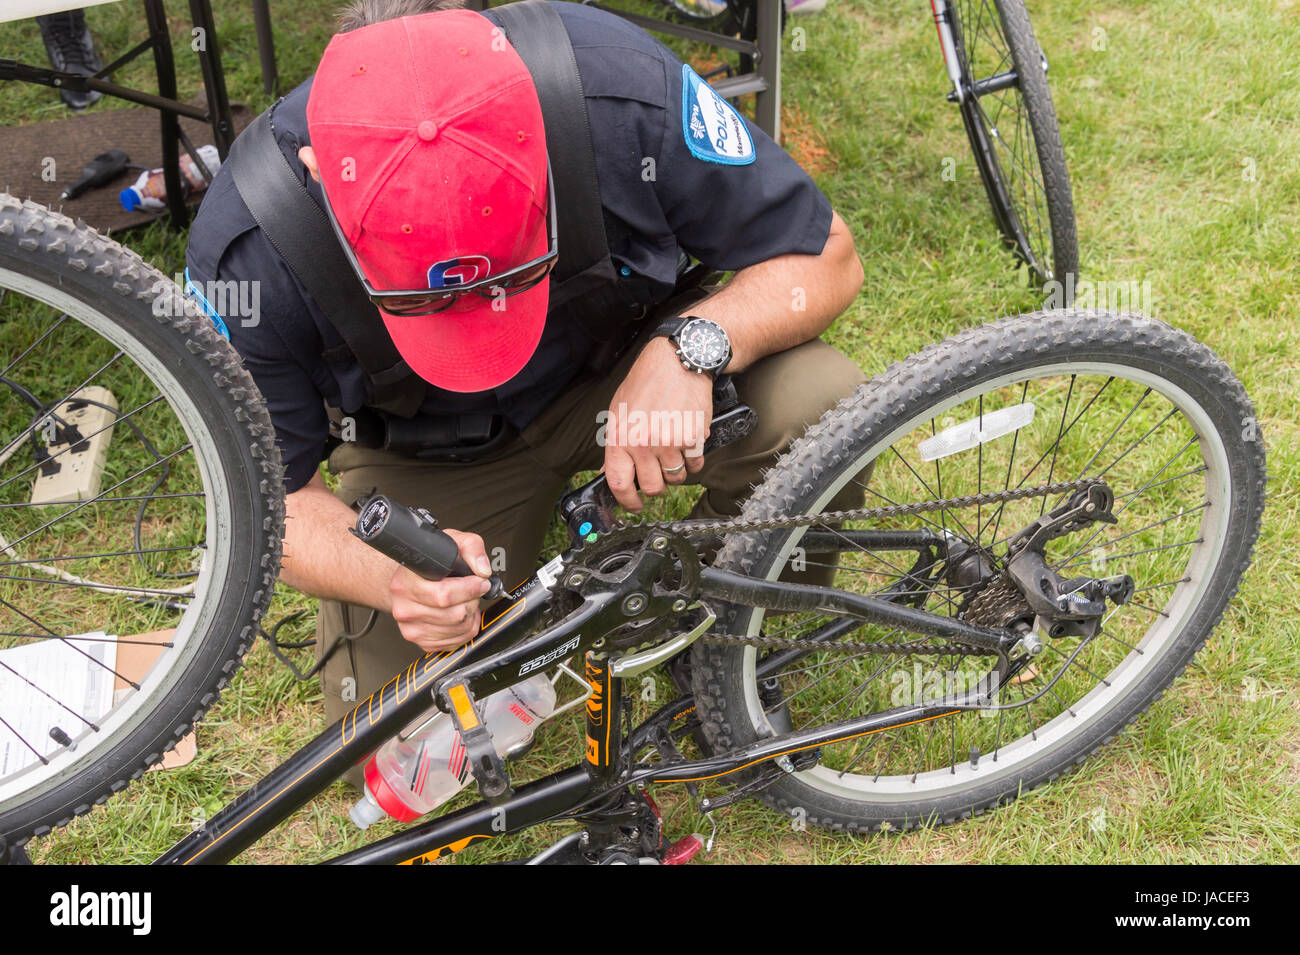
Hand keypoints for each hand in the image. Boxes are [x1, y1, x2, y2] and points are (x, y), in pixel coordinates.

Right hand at [387, 529, 493, 651]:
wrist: (410, 583)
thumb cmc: (431, 565)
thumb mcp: (451, 544)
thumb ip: (471, 547)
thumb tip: (483, 569)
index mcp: (405, 583)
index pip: (443, 595)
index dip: (469, 589)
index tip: (480, 582)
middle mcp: (405, 608)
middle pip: (456, 614)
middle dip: (472, 600)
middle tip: (471, 590)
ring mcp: (412, 629)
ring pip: (460, 629)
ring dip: (470, 614)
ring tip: (463, 600)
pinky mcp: (423, 643)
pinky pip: (458, 641)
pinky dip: (466, 628)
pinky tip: (459, 614)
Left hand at [603, 337, 711, 511]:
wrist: (678, 361)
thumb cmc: (646, 383)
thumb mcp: (619, 411)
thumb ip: (616, 444)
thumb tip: (609, 472)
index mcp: (621, 437)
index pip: (619, 483)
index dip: (627, 501)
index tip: (633, 506)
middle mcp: (644, 444)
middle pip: (652, 487)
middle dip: (656, 486)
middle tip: (658, 474)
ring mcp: (670, 442)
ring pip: (675, 478)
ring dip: (675, 472)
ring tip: (673, 451)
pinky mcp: (693, 438)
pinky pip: (695, 465)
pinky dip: (693, 460)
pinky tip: (687, 443)